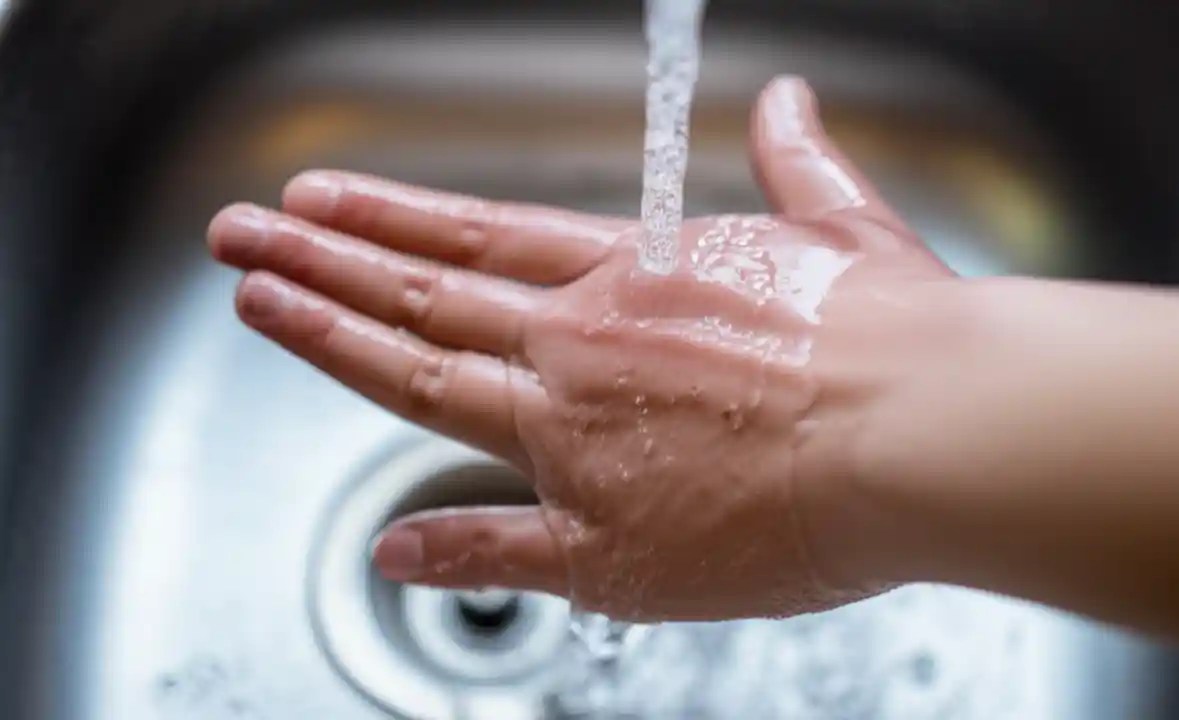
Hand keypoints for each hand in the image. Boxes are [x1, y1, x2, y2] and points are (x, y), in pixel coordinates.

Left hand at [208, 76, 956, 620]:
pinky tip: (389, 549)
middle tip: (242, 237)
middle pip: (422, 295)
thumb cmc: (895, 332)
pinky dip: (442, 547)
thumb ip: (799, 163)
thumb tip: (791, 104)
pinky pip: (502, 543)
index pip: (477, 236)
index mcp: (636, 276)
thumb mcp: (844, 221)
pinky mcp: (610, 537)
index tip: (324, 203)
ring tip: (259, 306)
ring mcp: (580, 438)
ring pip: (425, 380)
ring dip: (331, 341)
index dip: (390, 218)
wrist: (925, 424)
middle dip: (319, 262)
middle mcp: (584, 346)